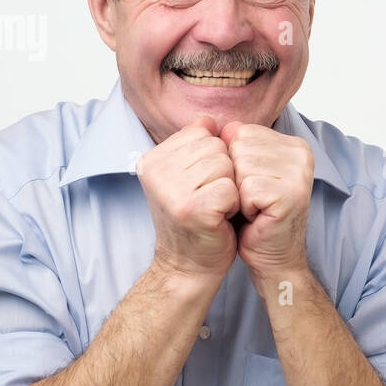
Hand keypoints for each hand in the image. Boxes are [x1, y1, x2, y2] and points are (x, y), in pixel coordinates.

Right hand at [137, 116, 240, 282]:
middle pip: (216, 146)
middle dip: (224, 172)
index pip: (202, 131)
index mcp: (152, 159)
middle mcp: (155, 171)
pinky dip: (234, 204)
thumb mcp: (188, 177)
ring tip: (214, 208)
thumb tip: (212, 121)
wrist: (188, 265)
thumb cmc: (196, 219)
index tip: (201, 184)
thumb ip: (197, 146)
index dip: (213, 158)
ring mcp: (171, 189)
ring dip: (230, 188)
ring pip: (226, 165)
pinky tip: (220, 218)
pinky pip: (232, 187)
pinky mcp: (192, 208)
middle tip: (209, 199)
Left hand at [219, 121, 314, 291]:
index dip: (234, 162)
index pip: (241, 131)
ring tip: (254, 208)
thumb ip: (236, 146)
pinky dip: (244, 206)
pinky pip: (246, 187)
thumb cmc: (256, 218)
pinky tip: (257, 217)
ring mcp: (299, 173)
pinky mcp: (291, 193)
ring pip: (240, 166)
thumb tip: (217, 126)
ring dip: (238, 193)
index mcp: (292, 144)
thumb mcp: (244, 173)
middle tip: (252, 200)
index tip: (250, 185)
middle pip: (239, 147)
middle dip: (235, 177)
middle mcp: (301, 153)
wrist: (272, 258)